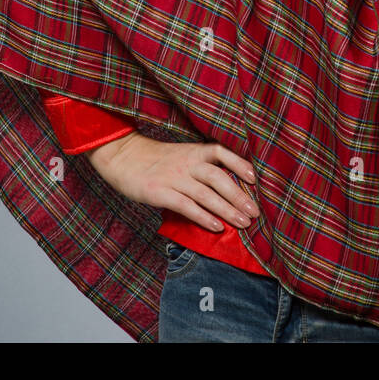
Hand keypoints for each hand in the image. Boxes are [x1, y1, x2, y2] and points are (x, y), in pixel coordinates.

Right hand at [87, 133, 259, 233]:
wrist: (123, 157)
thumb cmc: (157, 161)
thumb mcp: (182, 156)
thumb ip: (202, 167)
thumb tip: (229, 190)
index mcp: (194, 151)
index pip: (221, 152)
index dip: (240, 164)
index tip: (255, 179)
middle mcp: (187, 163)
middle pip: (218, 178)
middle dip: (239, 196)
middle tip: (255, 212)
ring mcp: (173, 178)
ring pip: (206, 194)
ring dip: (227, 210)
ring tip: (243, 223)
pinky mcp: (160, 192)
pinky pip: (186, 206)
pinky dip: (203, 217)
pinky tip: (216, 227)